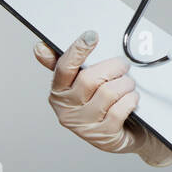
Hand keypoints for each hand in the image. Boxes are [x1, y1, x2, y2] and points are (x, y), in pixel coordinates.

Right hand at [34, 30, 171, 166]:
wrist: (128, 133)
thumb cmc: (104, 103)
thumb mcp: (84, 84)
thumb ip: (68, 65)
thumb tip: (40, 48)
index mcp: (59, 93)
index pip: (64, 68)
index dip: (77, 50)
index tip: (91, 36)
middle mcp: (67, 111)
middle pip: (90, 79)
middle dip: (113, 67)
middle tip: (124, 66)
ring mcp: (85, 126)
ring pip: (108, 92)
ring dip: (126, 84)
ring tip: (128, 85)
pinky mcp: (104, 135)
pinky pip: (121, 108)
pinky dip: (131, 99)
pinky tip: (131, 99)